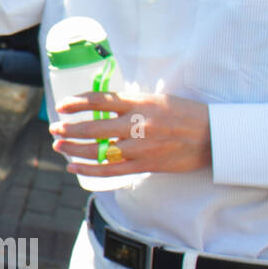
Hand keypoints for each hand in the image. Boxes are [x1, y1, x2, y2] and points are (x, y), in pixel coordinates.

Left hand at [48, 92, 211, 177]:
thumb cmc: (185, 114)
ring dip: (74, 148)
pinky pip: (110, 169)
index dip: (76, 103)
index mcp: (139, 102)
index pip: (98, 100)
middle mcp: (137, 123)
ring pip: (98, 150)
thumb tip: (99, 107)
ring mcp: (140, 146)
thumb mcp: (156, 99)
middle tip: (54, 128)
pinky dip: (89, 169)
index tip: (62, 106)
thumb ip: (129, 103)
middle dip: (69, 128)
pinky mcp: (144, 164)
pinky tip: (74, 167)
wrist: (213, 136)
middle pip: (93, 127)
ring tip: (59, 145)